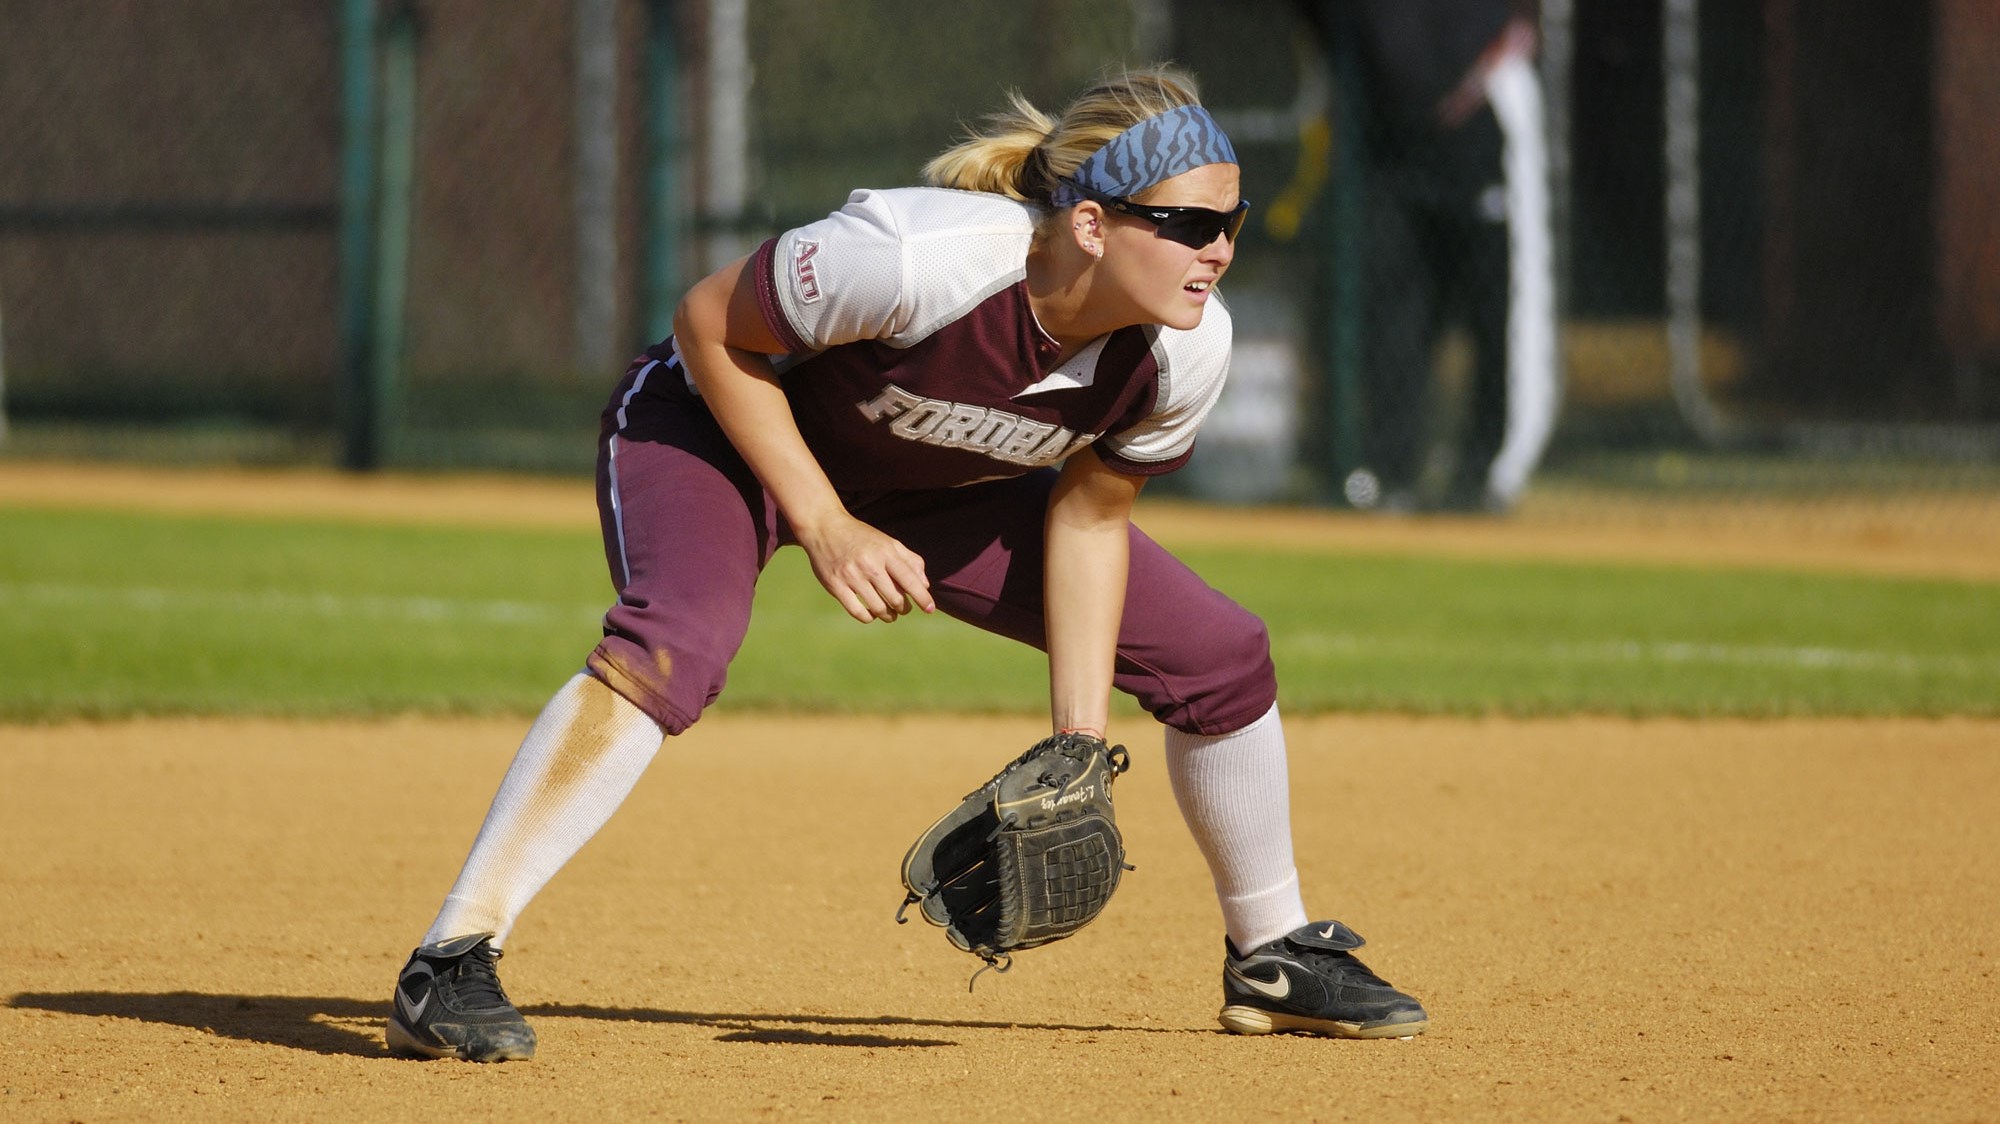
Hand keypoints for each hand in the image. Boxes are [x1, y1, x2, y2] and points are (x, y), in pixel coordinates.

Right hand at [796, 513, 935, 622]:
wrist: (825, 527)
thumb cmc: (862, 537)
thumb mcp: (888, 542)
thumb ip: (910, 561)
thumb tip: (925, 586)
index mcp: (885, 552)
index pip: (910, 580)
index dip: (922, 597)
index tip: (930, 609)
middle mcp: (869, 564)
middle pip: (895, 599)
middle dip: (904, 608)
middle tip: (903, 608)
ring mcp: (851, 576)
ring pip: (878, 608)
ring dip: (888, 615)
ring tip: (890, 614)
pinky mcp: (835, 585)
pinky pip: (857, 612)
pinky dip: (868, 617)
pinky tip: (871, 613)